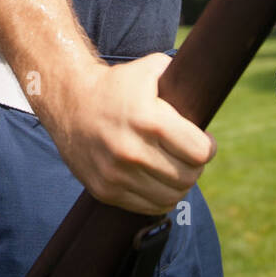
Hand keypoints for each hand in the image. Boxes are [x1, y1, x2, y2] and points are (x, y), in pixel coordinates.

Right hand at [45, 53, 215, 215]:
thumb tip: (207, 89)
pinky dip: (159, 198)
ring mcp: (116, 174)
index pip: (199, 152)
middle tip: (189, 155)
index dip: (208, 147)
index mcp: (148, 120)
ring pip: (171, 197)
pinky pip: (149, 207)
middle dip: (194, 166)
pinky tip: (157, 180)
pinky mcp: (105, 190)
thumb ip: (182, 77)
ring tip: (174, 168)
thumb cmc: (116, 84)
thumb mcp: (151, 69)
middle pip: (188, 177)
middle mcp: (131, 150)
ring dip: (178, 184)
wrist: (68, 101)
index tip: (205, 142)